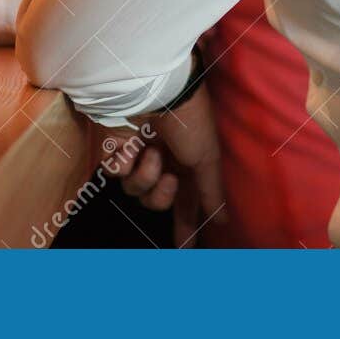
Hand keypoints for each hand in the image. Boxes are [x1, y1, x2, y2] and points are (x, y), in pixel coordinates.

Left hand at [101, 83, 227, 246]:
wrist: (155, 89)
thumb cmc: (188, 121)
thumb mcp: (206, 158)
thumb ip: (210, 192)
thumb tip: (224, 221)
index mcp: (186, 163)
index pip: (185, 202)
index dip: (185, 226)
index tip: (185, 250)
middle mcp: (163, 160)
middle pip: (157, 200)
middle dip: (161, 194)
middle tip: (169, 176)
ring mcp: (137, 153)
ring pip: (135, 189)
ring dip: (144, 175)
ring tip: (150, 152)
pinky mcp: (115, 147)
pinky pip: (115, 173)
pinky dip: (123, 163)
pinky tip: (130, 146)